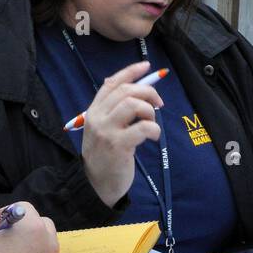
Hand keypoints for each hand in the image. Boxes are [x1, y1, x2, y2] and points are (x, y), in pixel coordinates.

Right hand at [80, 59, 162, 206]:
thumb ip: (112, 110)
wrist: (96, 185)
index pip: (111, 83)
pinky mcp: (118, 146)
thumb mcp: (102, 130)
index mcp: (93, 111)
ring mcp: (107, 131)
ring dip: (150, 111)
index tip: (147, 66)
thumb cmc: (104, 157)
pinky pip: (143, 127)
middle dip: (148, 92)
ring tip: (152, 124)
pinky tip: (153, 137)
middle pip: (126, 91)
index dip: (131, 71)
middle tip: (158, 104)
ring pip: (134, 104)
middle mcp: (98, 118)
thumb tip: (130, 88)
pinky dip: (154, 130)